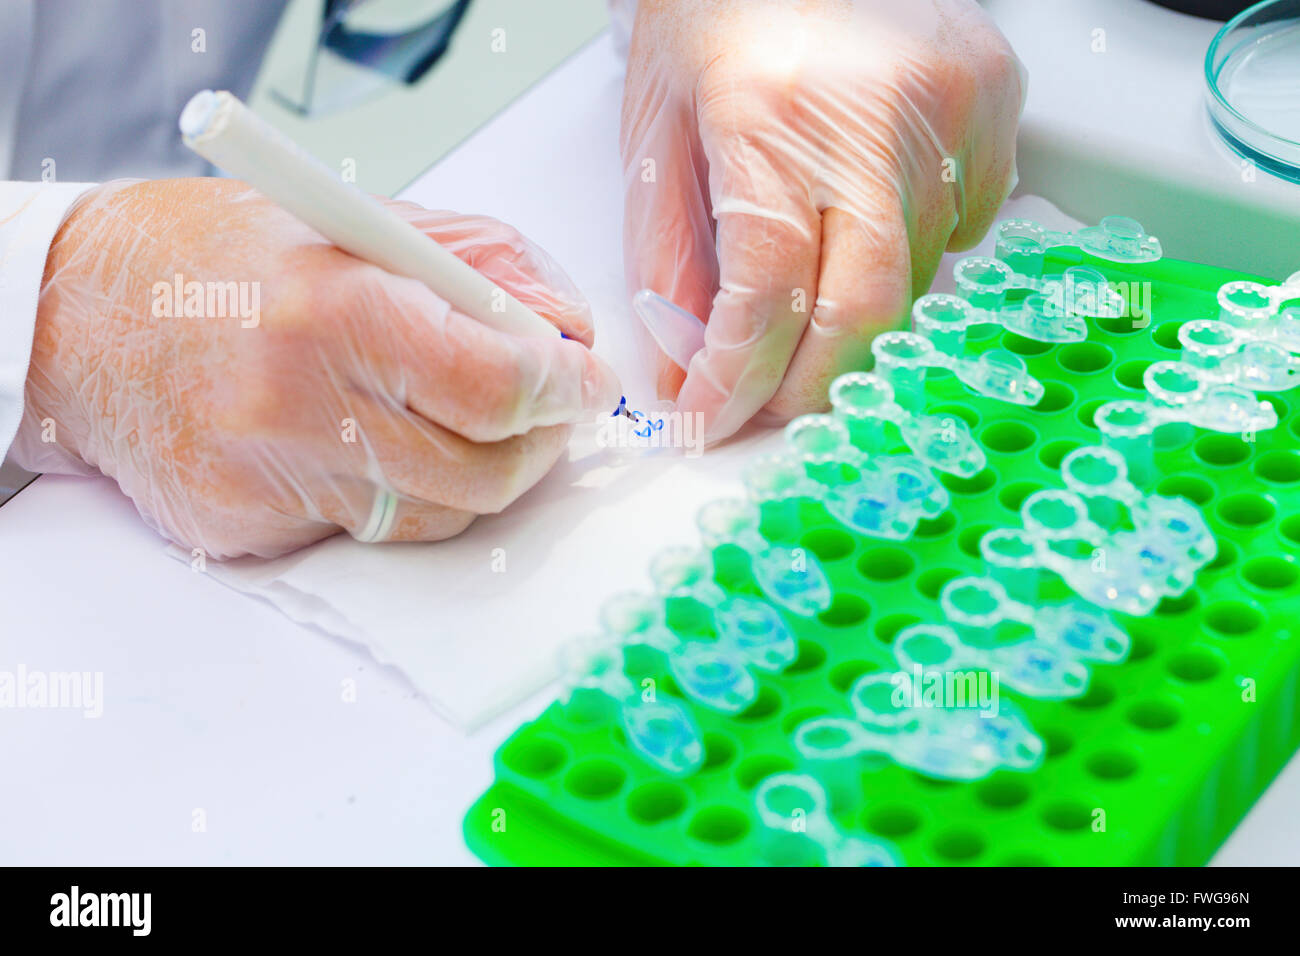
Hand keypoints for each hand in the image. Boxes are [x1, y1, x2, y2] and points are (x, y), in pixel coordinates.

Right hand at [15, 178, 619, 558]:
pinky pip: (372, 534)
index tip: (585, 380)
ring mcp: (266, 482)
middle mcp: (296, 407)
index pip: (498, 384)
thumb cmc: (216, 255)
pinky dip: (401, 494)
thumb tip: (571, 331)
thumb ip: (484, 266)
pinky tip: (371, 442)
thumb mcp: (359, 218)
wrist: (75, 315)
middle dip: (539, 443)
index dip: (565, 390)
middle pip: (484, 472)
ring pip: (439, 515)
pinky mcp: (245, 532)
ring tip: (459, 418)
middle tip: (547, 410)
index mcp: (333, 311)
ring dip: (477, 472)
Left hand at [620, 0, 1024, 440]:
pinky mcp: (994, 102)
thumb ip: (669, 260)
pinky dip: (910, 253)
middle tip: (771, 401)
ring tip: (813, 267)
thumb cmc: (718, 14)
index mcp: (771, 114)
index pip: (768, 293)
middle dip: (813, 383)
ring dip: (855, 312)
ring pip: (915, 279)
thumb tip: (690, 368)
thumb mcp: (657, 134)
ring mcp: (950, 108)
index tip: (713, 417)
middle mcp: (873, 113)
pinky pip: (962, 228)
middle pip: (865, 310)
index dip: (739, 379)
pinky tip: (867, 211)